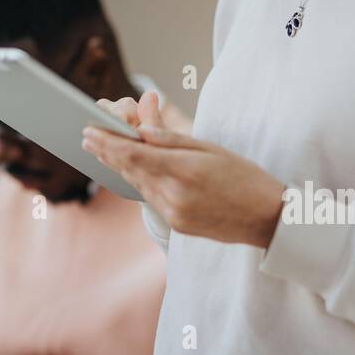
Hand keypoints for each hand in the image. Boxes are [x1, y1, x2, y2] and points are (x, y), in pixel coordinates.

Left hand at [87, 91, 287, 247]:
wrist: (267, 219)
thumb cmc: (245, 177)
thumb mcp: (211, 149)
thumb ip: (172, 140)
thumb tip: (141, 130)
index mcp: (184, 171)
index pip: (134, 154)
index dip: (108, 141)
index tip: (90, 129)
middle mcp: (174, 196)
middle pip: (130, 170)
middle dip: (106, 152)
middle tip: (87, 136)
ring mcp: (174, 214)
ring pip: (138, 184)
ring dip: (118, 167)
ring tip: (101, 150)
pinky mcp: (176, 225)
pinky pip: (150, 198)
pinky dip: (138, 181)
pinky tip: (129, 171)